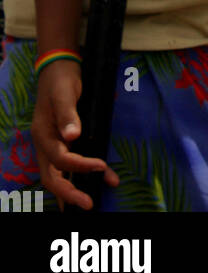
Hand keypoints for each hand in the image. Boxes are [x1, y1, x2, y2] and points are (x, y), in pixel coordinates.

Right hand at [31, 62, 118, 209]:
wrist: (59, 68)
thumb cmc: (61, 79)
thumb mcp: (64, 92)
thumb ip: (67, 114)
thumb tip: (73, 136)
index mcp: (43, 134)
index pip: (59, 158)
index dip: (79, 165)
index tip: (100, 165)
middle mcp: (45, 144)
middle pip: (52, 177)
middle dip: (69, 193)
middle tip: (88, 203)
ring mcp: (52, 146)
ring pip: (59, 175)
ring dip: (74, 188)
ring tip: (92, 201)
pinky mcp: (62, 144)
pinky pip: (68, 165)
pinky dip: (81, 175)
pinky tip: (99, 179)